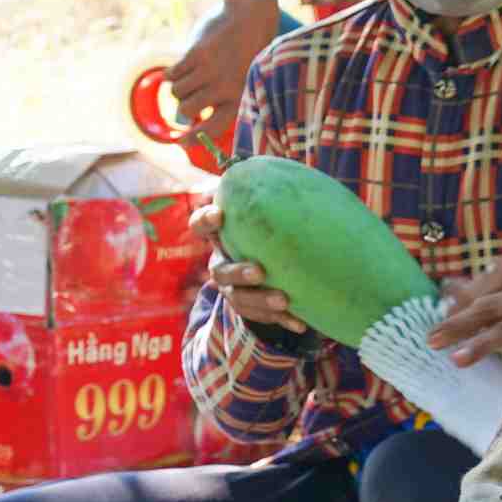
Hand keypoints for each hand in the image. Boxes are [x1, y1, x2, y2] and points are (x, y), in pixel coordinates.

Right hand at [165, 0, 273, 151]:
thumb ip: (224, 99)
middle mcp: (224, 87)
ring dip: (179, 87)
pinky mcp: (195, 54)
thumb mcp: (245, 79)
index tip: (180, 142)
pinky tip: (184, 65)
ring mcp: (209, 71)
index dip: (193, 138)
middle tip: (191, 95)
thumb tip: (188, 120)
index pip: (212, 127)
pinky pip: (172, 74)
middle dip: (184, 105)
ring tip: (191, 77)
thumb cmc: (247, 51)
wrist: (248, 15)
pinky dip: (172, 73)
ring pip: (177, 92)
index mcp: (240, 97)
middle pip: (186, 110)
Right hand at [189, 197, 308, 336]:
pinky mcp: (248, 307)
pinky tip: (301, 323)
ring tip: (285, 301)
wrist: (268, 262)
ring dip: (260, 300)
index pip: (200, 225)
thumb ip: (270, 198)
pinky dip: (282, 320)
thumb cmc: (266, 227)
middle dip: (238, 272)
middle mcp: (220, 263)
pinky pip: (260, 318)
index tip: (220, 214)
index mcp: (219, 236)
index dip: (205, 221)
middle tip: (260, 271)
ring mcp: (231, 289)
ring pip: (238, 299)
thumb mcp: (263, 212)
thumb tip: (302, 178)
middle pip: (219, 271)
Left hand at [433, 260, 501, 367]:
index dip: (454, 315)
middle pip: (488, 308)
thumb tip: (444, 304)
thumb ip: (473, 293)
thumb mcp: (501, 283)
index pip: (474, 294)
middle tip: (433, 343)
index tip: (433, 336)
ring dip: (484, 343)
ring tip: (459, 359)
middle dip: (460, 326)